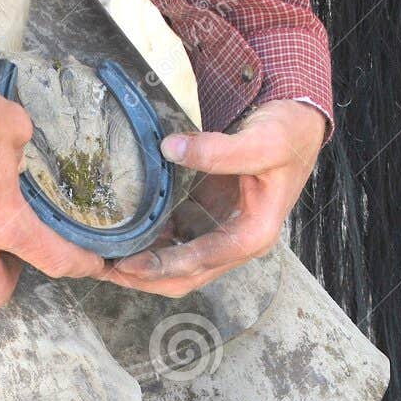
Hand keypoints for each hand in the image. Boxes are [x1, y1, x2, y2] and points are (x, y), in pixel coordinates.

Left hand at [106, 100, 326, 297]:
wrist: (299, 123)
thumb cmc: (289, 134)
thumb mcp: (263, 141)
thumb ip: (218, 150)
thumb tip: (169, 149)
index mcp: (252, 235)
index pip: (201, 262)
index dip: (162, 266)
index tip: (127, 263)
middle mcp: (233, 243)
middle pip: (183, 276)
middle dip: (142, 277)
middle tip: (102, 266)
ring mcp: (217, 232)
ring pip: (174, 263)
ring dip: (140, 263)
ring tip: (100, 256)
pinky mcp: (205, 217)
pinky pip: (172, 238)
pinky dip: (147, 240)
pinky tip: (119, 232)